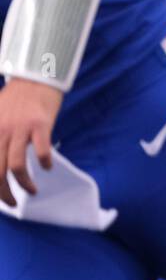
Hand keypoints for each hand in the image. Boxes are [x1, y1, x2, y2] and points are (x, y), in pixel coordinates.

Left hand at [0, 78, 62, 205]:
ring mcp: (20, 128)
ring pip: (16, 166)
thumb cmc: (16, 99)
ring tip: (33, 190)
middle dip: (3, 193)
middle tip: (12, 203)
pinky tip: (47, 167)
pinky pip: (41, 151)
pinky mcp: (40, 125)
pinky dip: (44, 163)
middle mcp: (1, 131)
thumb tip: (0, 161)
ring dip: (24, 184)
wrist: (35, 77)